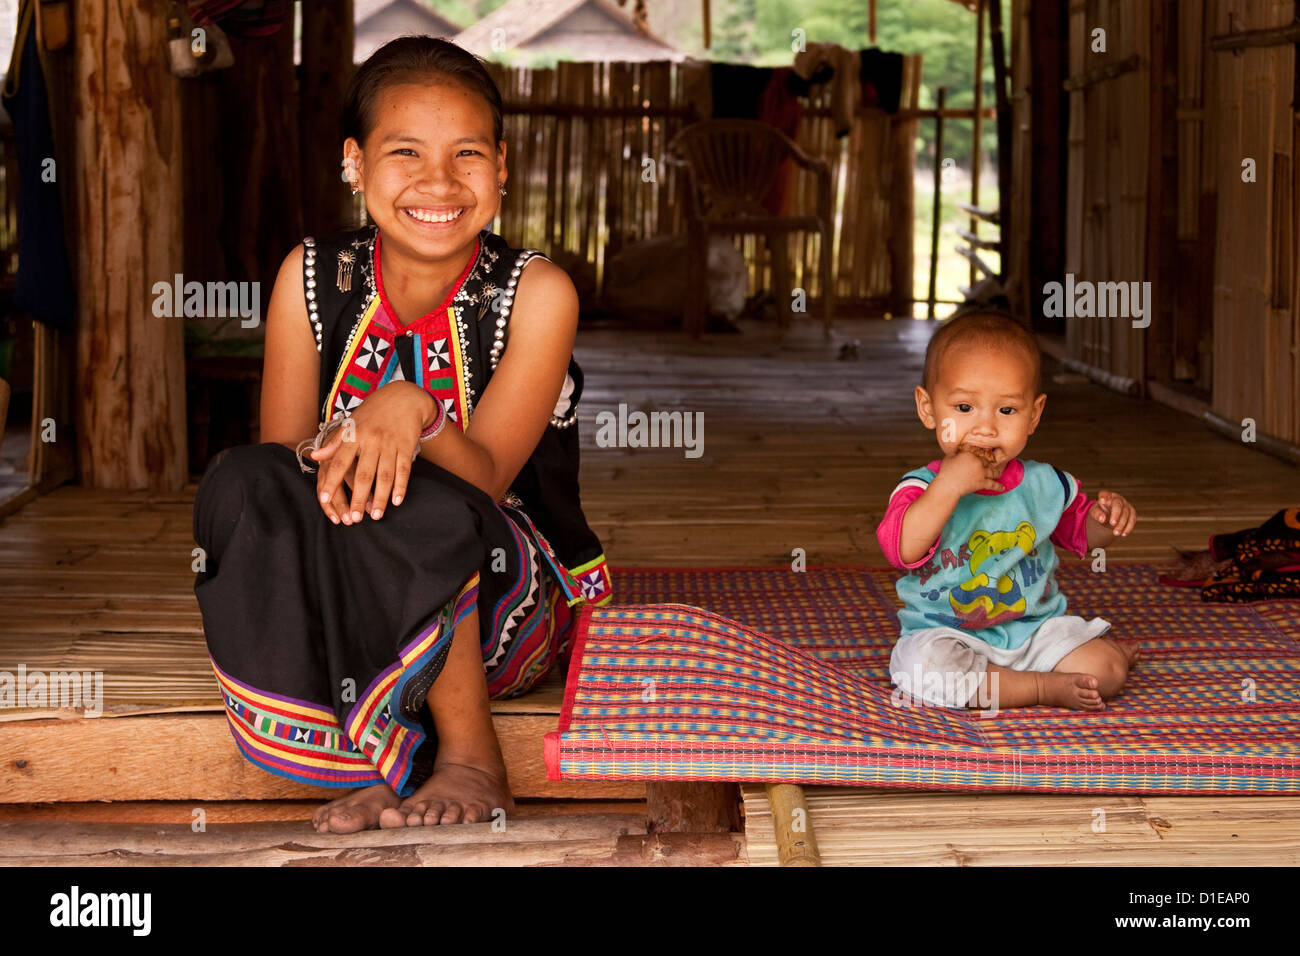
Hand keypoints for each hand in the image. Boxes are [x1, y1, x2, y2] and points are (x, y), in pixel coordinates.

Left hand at [312, 382, 433, 523]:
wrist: (404, 397)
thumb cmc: (373, 412)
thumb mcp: (351, 423)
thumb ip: (334, 442)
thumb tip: (314, 456)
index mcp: (354, 435)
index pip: (339, 462)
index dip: (332, 481)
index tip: (325, 499)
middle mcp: (372, 440)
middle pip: (364, 474)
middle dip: (358, 498)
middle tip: (353, 519)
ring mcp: (391, 444)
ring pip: (385, 476)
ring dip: (380, 498)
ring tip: (375, 516)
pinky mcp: (407, 446)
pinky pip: (404, 470)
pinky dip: (401, 487)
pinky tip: (396, 501)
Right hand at [934, 445, 1003, 497]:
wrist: (948, 485)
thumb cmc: (946, 471)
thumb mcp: (949, 457)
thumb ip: (955, 452)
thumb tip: (957, 449)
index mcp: (970, 454)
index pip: (979, 451)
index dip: (984, 452)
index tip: (987, 451)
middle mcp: (978, 462)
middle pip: (988, 461)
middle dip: (992, 462)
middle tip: (997, 462)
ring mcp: (981, 473)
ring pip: (993, 472)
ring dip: (998, 472)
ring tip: (1000, 473)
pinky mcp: (982, 483)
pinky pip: (993, 485)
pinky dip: (998, 486)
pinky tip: (1003, 487)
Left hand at [1090, 490, 1135, 536]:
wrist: (1108, 515)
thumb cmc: (1100, 511)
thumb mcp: (1095, 512)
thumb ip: (1096, 514)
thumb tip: (1102, 519)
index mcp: (1107, 496)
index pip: (1105, 494)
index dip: (1104, 496)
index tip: (1102, 501)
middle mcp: (1117, 499)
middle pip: (1118, 505)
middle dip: (1116, 514)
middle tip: (1112, 523)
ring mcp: (1126, 505)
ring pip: (1126, 513)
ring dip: (1122, 524)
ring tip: (1115, 533)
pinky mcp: (1132, 512)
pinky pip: (1132, 519)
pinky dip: (1128, 527)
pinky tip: (1123, 534)